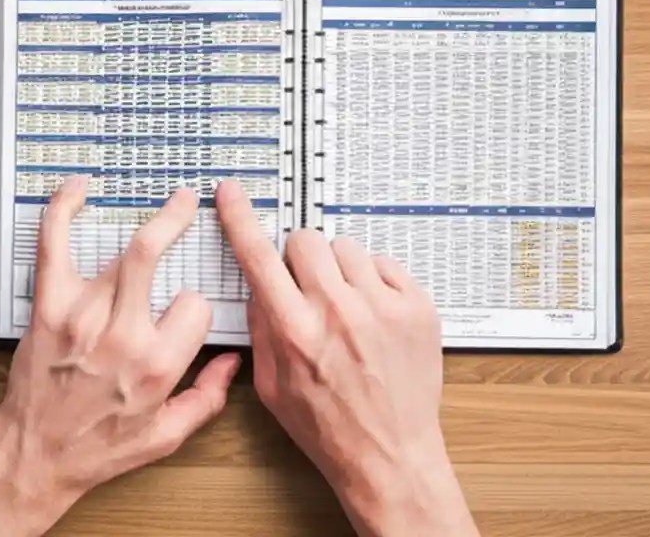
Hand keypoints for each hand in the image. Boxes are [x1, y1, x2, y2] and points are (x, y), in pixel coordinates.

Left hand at [0, 177, 239, 536]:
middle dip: (177, 221)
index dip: (194, 306)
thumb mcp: (167, 437)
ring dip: (143, 221)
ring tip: (160, 207)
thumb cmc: (95, 449)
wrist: (36, 453)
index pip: (195, 305)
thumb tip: (231, 362)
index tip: (184, 311)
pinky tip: (76, 189)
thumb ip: (207, 397)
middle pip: (155, 256)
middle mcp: (121, 335)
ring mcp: (81, 316)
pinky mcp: (48, 307)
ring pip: (118, 251)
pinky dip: (62, 210)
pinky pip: (54, 244)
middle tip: (188, 204)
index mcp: (156, 364)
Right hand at [215, 181, 477, 536]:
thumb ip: (261, 328)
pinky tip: (371, 315)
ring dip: (337, 269)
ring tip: (344, 308)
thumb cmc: (329, 427)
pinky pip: (384, 263)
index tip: (232, 194)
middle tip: (305, 288)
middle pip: (305, 241)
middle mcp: (337, 312)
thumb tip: (260, 286)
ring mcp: (381, 307)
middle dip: (298, 259)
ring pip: (345, 247)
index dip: (239, 219)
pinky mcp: (416, 307)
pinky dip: (373, 281)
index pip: (257, 257)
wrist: (389, 455)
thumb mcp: (271, 385)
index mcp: (294, 330)